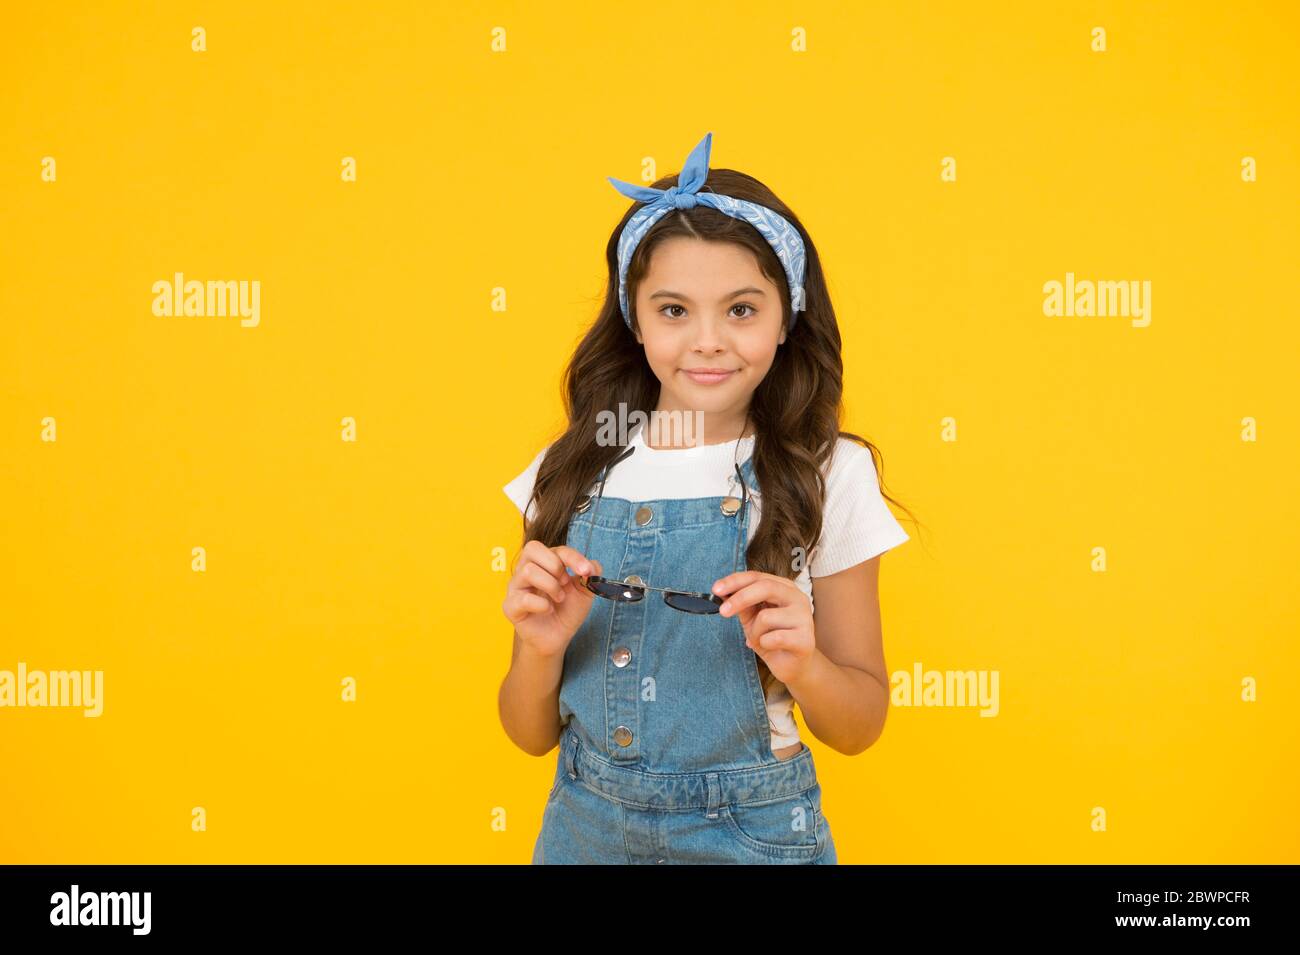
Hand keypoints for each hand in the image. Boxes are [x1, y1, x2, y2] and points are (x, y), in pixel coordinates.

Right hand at [502, 542, 602, 658]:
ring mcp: (516, 587)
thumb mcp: (584, 591)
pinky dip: (541, 604)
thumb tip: (592, 566)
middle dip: (555, 566)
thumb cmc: (567, 610)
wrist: (558, 637)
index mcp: (543, 561)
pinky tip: (548, 609)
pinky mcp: (510, 606)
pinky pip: (523, 598)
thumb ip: (590, 575)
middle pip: (532, 548)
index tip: (586, 571)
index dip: (573, 557)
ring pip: (528, 571)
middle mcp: (525, 569)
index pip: (555, 549)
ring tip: (559, 598)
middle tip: (565, 583)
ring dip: (551, 586)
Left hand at [712, 571, 815, 685]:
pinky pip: (773, 638)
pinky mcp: (805, 638)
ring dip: (754, 632)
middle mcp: (798, 597)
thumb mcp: (752, 618)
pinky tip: (772, 647)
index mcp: (785, 588)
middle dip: (740, 598)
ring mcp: (804, 617)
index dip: (735, 581)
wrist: (792, 666)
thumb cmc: (772, 638)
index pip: (757, 576)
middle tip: (723, 611)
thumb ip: (742, 604)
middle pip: (766, 587)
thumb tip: (723, 591)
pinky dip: (764, 644)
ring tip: (761, 640)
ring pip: (766, 617)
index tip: (716, 589)